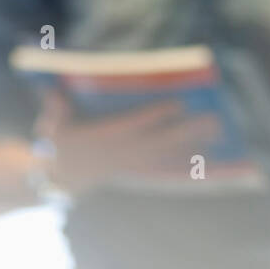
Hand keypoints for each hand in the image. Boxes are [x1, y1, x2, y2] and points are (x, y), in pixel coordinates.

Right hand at [32, 91, 221, 195]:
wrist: (58, 176)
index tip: (178, 103)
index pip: (133, 124)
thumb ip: (56, 108)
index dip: (155, 115)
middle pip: (159, 141)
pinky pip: (165, 167)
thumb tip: (54, 92)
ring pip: (167, 153)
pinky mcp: (138, 168)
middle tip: (213, 119)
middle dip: (187, 130)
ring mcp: (132, 162)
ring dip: (193, 144)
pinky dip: (186, 162)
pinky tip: (209, 157)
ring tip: (218, 132)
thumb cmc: (57, 141)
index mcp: (102, 138)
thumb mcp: (51, 124)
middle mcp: (121, 152)